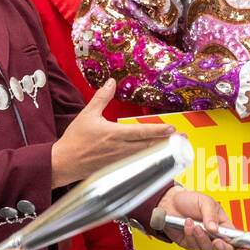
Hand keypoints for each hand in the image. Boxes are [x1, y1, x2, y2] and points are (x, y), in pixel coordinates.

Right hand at [51, 81, 175, 187]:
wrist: (65, 162)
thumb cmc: (75, 139)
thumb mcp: (87, 114)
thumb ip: (101, 98)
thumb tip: (111, 82)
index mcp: (114, 134)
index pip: (141, 132)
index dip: (158, 130)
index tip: (172, 128)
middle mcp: (120, 148)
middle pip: (149, 145)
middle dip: (168, 143)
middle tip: (184, 139)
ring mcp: (120, 160)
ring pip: (146, 155)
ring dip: (162, 151)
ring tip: (176, 148)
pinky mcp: (118, 168)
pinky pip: (138, 163)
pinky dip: (150, 160)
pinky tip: (158, 158)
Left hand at [156, 185, 247, 249]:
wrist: (169, 201)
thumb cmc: (190, 200)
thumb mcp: (205, 201)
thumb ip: (211, 214)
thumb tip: (215, 229)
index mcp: (223, 225)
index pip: (237, 240)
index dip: (244, 249)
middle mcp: (215, 236)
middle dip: (222, 248)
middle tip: (216, 241)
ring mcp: (202, 241)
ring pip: (207, 249)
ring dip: (201, 237)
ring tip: (195, 224)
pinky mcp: (190, 244)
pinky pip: (193, 245)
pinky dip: (190, 234)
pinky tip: (187, 224)